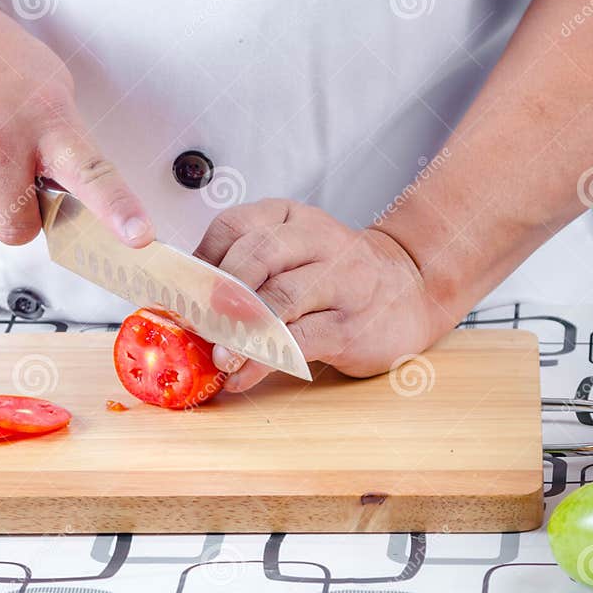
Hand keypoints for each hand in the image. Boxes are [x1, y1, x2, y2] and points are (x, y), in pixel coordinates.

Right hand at [0, 2, 152, 246]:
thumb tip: (68, 192)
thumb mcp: (49, 88)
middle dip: (16, 219)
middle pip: (15, 229)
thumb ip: (62, 142)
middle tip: (11, 185)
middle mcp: (0, 142)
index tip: (138, 236)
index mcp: (47, 123)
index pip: (91, 174)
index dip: (117, 209)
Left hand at [194, 199, 446, 390]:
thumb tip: (184, 302)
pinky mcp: (351, 325)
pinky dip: (262, 362)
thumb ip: (245, 266)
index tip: (180, 294)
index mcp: (291, 217)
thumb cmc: (336, 274)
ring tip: (217, 357)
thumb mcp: (293, 251)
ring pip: (279, 298)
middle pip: (256, 255)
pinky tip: (242, 375)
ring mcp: (340, 280)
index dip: (200, 261)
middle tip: (192, 324)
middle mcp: (318, 240)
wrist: (412, 289)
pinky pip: (298, 341)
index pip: (233, 225)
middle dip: (217, 293)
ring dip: (238, 332)